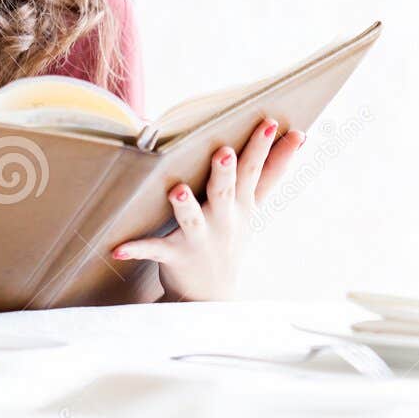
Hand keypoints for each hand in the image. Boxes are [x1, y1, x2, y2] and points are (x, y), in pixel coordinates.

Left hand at [110, 117, 305, 301]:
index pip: (255, 171)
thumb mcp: (254, 204)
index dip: (262, 147)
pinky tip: (118, 249)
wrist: (212, 294)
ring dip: (184, 206)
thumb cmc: (230, 234)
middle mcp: (223, 219)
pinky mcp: (175, 256)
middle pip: (225, 190)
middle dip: (225, 172)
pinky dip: (136, 249)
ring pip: (191, 218)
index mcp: (241, 204)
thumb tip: (300, 135)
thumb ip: (272, 170)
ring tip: (176, 191)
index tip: (270, 123)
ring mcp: (199, 238)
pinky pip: (154, 250)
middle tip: (224, 152)